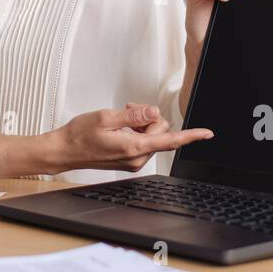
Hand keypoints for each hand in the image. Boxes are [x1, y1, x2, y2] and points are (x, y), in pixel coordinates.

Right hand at [42, 104, 212, 173]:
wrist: (65, 150)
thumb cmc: (80, 135)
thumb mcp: (107, 116)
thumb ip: (134, 114)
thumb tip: (154, 112)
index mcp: (133, 147)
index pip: (170, 140)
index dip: (191, 136)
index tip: (207, 133)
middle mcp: (137, 158)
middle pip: (160, 131)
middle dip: (148, 117)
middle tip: (128, 110)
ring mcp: (133, 161)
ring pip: (152, 135)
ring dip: (140, 123)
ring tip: (119, 120)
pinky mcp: (129, 160)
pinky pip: (143, 141)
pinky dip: (135, 130)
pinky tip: (119, 128)